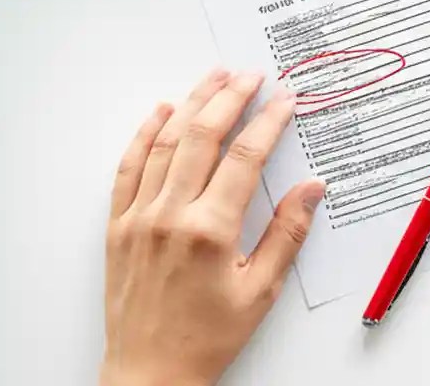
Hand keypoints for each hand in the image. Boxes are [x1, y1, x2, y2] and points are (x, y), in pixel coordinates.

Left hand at [101, 69, 324, 385]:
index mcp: (210, 231)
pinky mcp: (117, 227)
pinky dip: (144, 135)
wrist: (149, 373)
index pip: (244, 158)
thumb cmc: (207, 338)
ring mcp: (138, 218)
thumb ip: (287, 233)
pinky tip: (160, 112)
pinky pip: (128, 168)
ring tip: (213, 76)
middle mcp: (169, 216)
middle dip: (230, 97)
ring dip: (191, 103)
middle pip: (202, 138)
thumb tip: (313, 188)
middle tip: (251, 73)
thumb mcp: (260, 291)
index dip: (268, 122)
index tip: (285, 99)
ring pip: (165, 144)